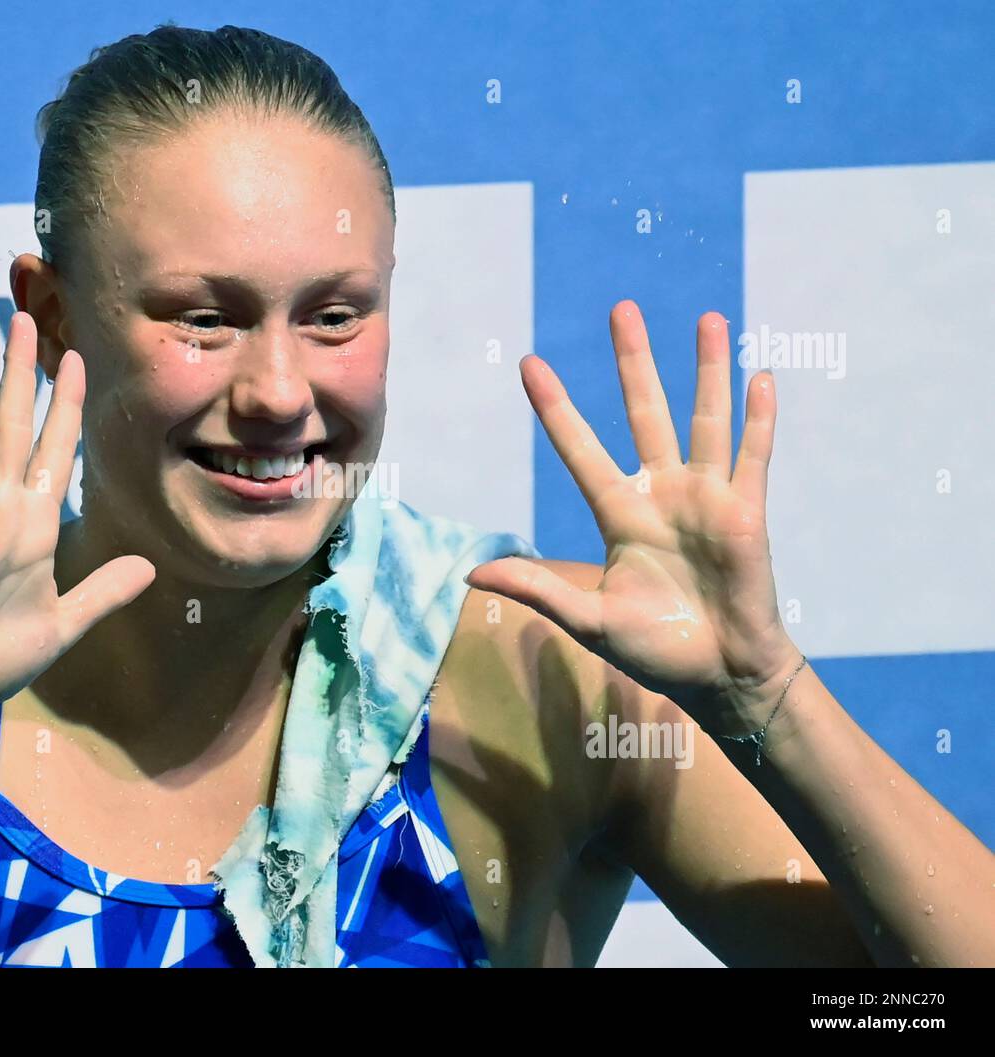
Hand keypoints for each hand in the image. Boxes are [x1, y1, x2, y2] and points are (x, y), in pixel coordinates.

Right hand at [0, 312, 154, 725]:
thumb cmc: (1, 653)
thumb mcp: (69, 620)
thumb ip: (105, 590)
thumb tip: (147, 567)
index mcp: (35, 526)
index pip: (55, 452)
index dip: (66, 407)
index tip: (75, 359)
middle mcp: (4, 513)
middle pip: (15, 430)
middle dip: (22, 376)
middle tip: (23, 318)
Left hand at [467, 300, 801, 733]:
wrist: (721, 676)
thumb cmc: (655, 651)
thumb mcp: (588, 620)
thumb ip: (539, 588)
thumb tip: (471, 573)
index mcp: (619, 514)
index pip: (580, 449)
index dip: (556, 409)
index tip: (530, 364)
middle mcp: (661, 493)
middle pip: (644, 413)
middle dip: (633, 362)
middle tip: (621, 309)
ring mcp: (706, 497)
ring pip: (704, 418)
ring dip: (707, 370)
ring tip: (705, 320)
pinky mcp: (746, 510)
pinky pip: (753, 455)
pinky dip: (758, 418)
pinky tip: (759, 375)